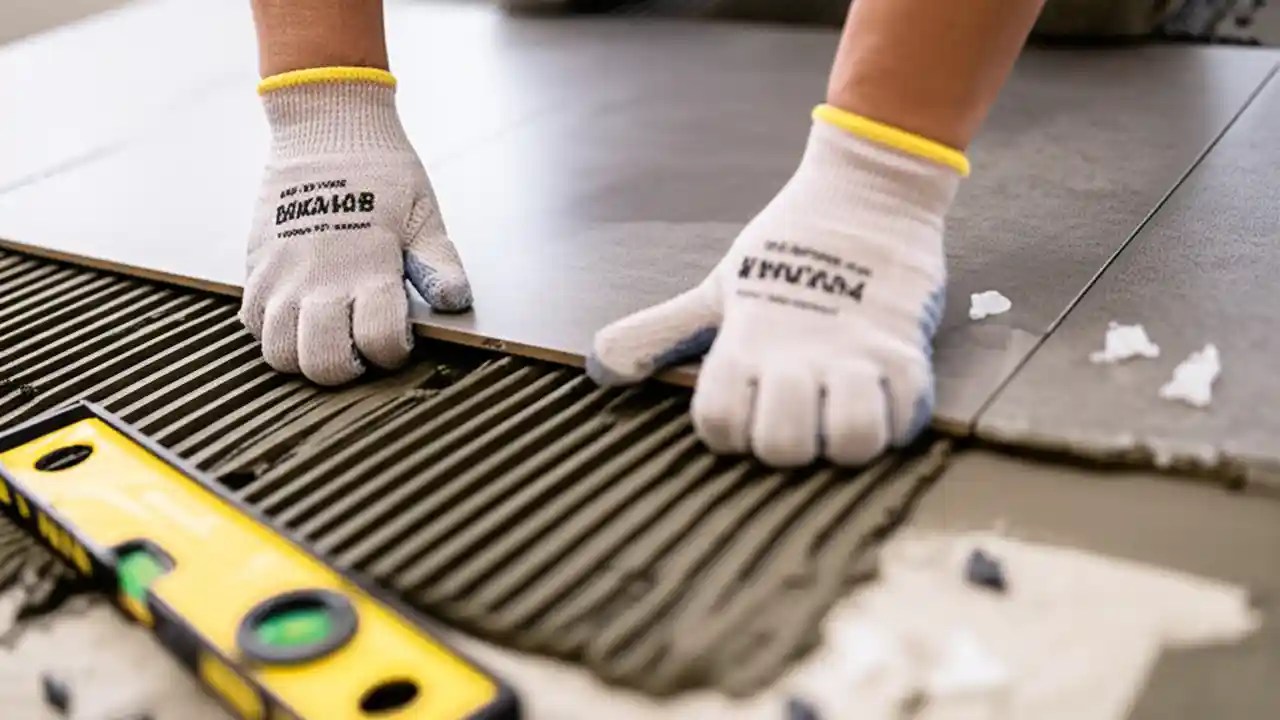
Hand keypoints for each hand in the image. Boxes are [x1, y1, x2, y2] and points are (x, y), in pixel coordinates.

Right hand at [240, 70, 470, 385]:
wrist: (326, 126)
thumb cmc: (382, 169)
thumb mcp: (425, 216)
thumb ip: (440, 265)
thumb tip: (454, 302)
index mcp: (368, 267)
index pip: (379, 343)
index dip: (394, 351)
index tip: (399, 335)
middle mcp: (319, 278)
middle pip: (323, 364)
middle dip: (349, 368)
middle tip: (361, 347)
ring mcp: (281, 275)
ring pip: (279, 355)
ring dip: (306, 358)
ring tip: (329, 338)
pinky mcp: (255, 266)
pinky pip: (251, 324)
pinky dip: (273, 333)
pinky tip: (299, 316)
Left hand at [588, 111, 960, 466]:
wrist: (866, 190)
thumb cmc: (787, 245)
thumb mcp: (717, 292)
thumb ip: (661, 333)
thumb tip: (599, 367)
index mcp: (745, 340)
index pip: (719, 424)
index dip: (728, 432)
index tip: (744, 411)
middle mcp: (799, 353)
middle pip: (783, 445)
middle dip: (786, 446)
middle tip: (797, 418)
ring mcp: (857, 352)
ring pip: (853, 439)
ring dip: (846, 439)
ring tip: (842, 416)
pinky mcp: (905, 346)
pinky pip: (911, 412)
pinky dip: (898, 417)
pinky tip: (881, 395)